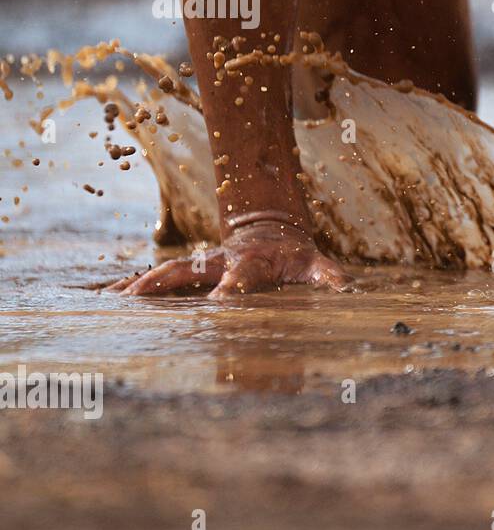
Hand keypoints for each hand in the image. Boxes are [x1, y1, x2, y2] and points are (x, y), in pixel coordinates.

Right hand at [107, 221, 351, 297]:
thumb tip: (349, 291)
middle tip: (139, 296)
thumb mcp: (316, 264)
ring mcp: (202, 263)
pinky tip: (109, 295)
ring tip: (113, 297)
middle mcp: (220, 260)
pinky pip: (160, 278)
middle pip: (188, 269)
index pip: (240, 276)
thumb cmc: (295, 254)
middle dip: (164, 282)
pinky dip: (135, 284)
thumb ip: (330, 277)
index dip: (231, 287)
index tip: (220, 301)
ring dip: (141, 284)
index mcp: (251, 260)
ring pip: (167, 272)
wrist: (273, 228)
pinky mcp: (191, 269)